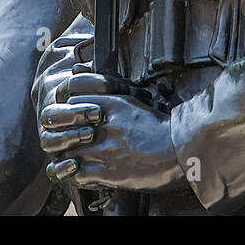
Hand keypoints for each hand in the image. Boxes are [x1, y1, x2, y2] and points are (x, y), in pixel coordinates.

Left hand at [39, 70, 183, 192]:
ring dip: (66, 153)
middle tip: (67, 135)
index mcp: (115, 103)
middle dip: (61, 127)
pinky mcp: (108, 172)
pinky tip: (81, 172)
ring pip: (64, 148)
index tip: (74, 110)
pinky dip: (73, 174)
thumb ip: (111, 94)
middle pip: (60, 118)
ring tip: (75, 156)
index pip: (73, 91)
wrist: (183, 152)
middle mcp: (105, 122)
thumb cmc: (162, 129)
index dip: (70, 101)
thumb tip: (81, 70)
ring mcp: (104, 148)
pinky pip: (75, 173)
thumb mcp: (136, 102)